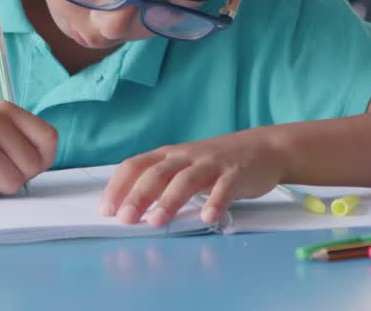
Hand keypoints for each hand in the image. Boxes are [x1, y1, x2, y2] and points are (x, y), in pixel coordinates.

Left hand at [99, 127, 288, 227]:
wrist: (264, 148)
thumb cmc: (216, 163)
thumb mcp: (184, 166)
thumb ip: (161, 183)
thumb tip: (129, 209)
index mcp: (169, 155)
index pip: (136, 165)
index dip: (118, 186)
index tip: (106, 209)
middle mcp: (186, 156)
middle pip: (157, 173)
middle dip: (138, 196)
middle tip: (125, 219)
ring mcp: (212, 164)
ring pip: (186, 179)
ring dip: (170, 200)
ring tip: (157, 222)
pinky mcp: (236, 173)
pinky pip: (224, 187)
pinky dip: (215, 202)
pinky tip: (208, 218)